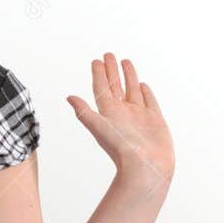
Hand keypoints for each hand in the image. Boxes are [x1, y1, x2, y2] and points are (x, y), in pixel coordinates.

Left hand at [66, 54, 174, 191]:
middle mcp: (123, 113)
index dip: (98, 74)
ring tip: (125, 62)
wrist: (146, 167)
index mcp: (109, 113)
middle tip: (108, 54)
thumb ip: (85, 112)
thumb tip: (69, 97)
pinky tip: (142, 84)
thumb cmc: (122, 151)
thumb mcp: (100, 128)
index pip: (101, 89)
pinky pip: (148, 101)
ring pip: (132, 90)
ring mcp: (139, 116)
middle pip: (115, 86)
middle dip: (111, 71)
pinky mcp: (154, 119)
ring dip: (128, 76)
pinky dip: (145, 92)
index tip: (96, 60)